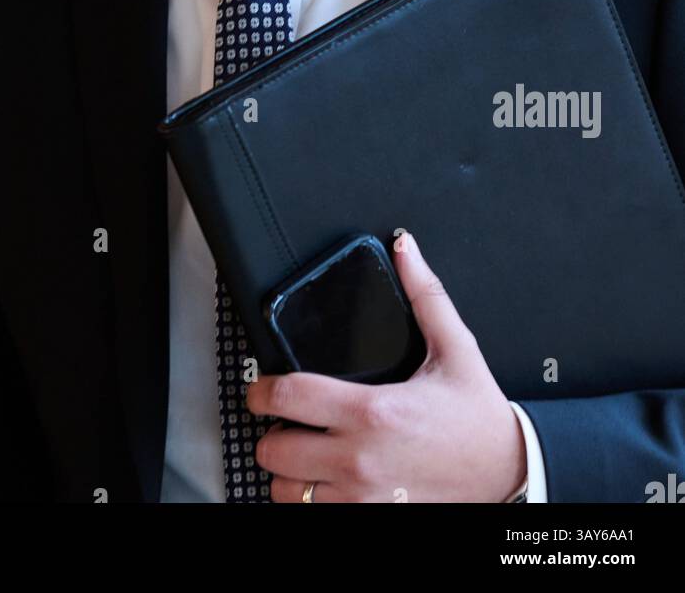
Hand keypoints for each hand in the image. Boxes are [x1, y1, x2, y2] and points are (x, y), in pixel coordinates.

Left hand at [246, 230, 527, 501]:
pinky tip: (321, 480)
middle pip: (275, 450)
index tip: (262, 387)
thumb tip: (404, 248)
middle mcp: (360, 459)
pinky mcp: (369, 520)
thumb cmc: (478, 417)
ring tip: (301, 451)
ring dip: (286, 472)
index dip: (263, 389)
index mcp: (374, 410)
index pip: (291, 397)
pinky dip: (307, 501)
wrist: (508, 473)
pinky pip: (311, 516)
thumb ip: (424, 294)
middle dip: (271, 430)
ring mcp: (361, 498)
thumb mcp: (456, 348)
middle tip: (282, 419)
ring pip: (286, 492)